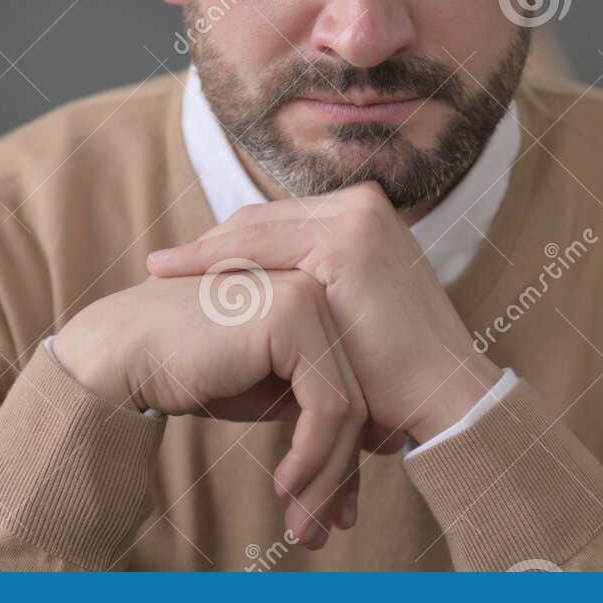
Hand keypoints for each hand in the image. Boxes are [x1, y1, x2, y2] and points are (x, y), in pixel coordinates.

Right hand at [53, 270, 380, 547]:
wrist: (116, 355)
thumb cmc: (183, 373)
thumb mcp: (262, 389)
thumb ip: (309, 401)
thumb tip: (368, 446)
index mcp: (313, 298)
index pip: (349, 385)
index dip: (346, 457)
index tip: (337, 513)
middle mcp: (317, 287)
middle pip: (354, 397)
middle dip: (339, 476)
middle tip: (322, 532)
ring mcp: (308, 298)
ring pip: (347, 407)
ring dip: (326, 478)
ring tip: (303, 527)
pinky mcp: (293, 319)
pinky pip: (326, 405)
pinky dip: (312, 457)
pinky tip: (285, 487)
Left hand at [146, 183, 503, 444]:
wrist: (443, 399)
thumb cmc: (394, 377)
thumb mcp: (345, 319)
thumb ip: (310, 295)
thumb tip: (253, 301)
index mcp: (367, 215)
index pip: (278, 220)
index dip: (226, 243)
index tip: (179, 267)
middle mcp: (365, 203)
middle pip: (261, 218)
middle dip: (209, 244)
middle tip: (160, 269)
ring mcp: (358, 217)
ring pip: (254, 228)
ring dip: (202, 250)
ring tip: (158, 273)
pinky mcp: (346, 241)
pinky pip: (258, 245)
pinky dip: (214, 260)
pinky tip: (178, 277)